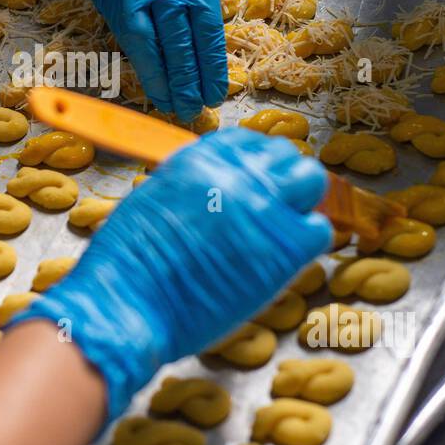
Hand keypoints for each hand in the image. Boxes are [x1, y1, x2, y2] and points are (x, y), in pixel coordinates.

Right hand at [10, 128, 331, 420]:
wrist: (127, 303)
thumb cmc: (128, 265)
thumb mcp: (154, 199)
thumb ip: (192, 185)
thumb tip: (217, 190)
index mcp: (200, 158)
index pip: (250, 141)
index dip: (255, 163)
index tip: (253, 183)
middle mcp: (236, 173)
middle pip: (285, 156)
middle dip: (282, 178)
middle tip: (271, 209)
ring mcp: (263, 207)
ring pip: (312, 183)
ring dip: (300, 203)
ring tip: (280, 232)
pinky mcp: (283, 247)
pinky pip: (318, 229)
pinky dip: (306, 241)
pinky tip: (282, 259)